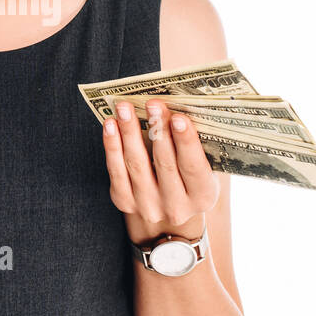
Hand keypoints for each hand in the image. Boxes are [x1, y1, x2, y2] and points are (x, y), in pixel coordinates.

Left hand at [102, 97, 218, 245]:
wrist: (168, 211)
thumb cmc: (189, 177)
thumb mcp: (204, 167)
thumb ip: (197, 145)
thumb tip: (179, 107)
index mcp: (203, 197)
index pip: (194, 167)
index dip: (186, 142)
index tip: (178, 117)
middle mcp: (176, 207)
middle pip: (165, 164)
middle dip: (157, 130)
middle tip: (152, 104)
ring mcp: (148, 207)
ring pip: (137, 164)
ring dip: (129, 132)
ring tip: (125, 108)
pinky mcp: (124, 202)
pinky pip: (116, 170)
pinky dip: (112, 145)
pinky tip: (110, 125)